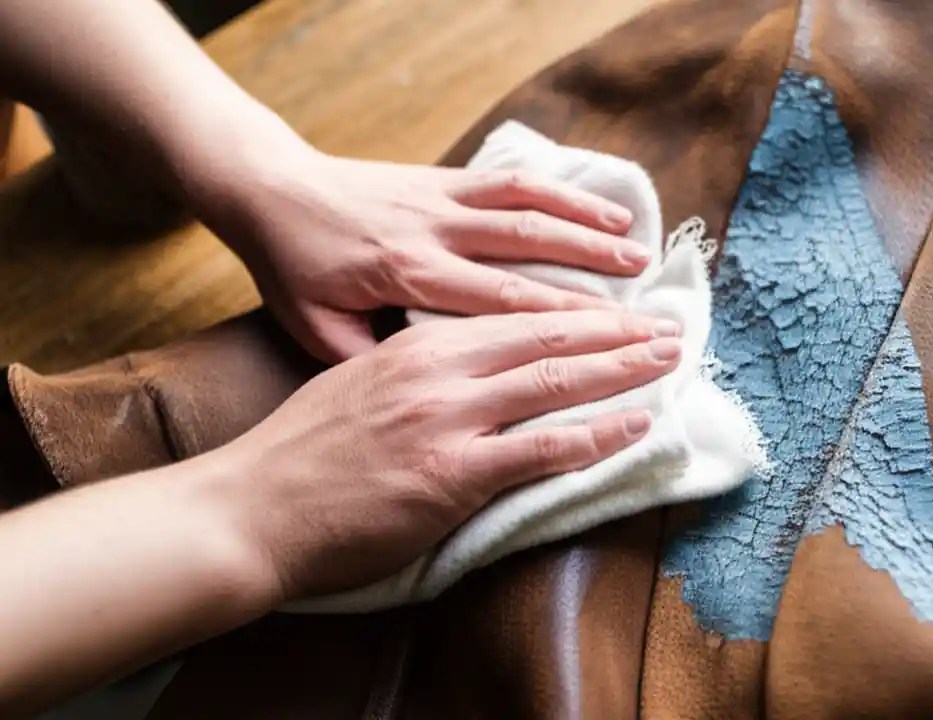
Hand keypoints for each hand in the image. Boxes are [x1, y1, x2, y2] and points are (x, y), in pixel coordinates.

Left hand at [193, 140, 651, 362]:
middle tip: (649, 315)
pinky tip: (602, 207)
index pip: (501, 310)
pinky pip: (514, 182)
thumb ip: (373, 360)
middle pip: (529, 261)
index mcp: (405, 279)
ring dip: (589, 231)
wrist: (267, 189)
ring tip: (640, 253)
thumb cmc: (291, 272)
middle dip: (595, 287)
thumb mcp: (315, 332)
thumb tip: (435, 395)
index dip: (564, 333)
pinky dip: (563, 193)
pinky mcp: (444, 179)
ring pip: (529, 212)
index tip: (614, 355)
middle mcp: (433, 234)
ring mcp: (442, 200)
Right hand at [207, 309, 682, 601]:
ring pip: (555, 381)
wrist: (251, 505)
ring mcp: (446, 419)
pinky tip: (636, 425)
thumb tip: (466, 368)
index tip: (623, 312)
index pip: (516, 315)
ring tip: (670, 361)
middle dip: (618, 333)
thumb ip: (416, 367)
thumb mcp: (360, 380)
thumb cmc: (302, 451)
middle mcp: (439, 368)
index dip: (579, 315)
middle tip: (670, 329)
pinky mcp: (450, 473)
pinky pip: (542, 448)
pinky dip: (596, 435)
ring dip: (623, 370)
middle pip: (548, 337)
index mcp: (418, 342)